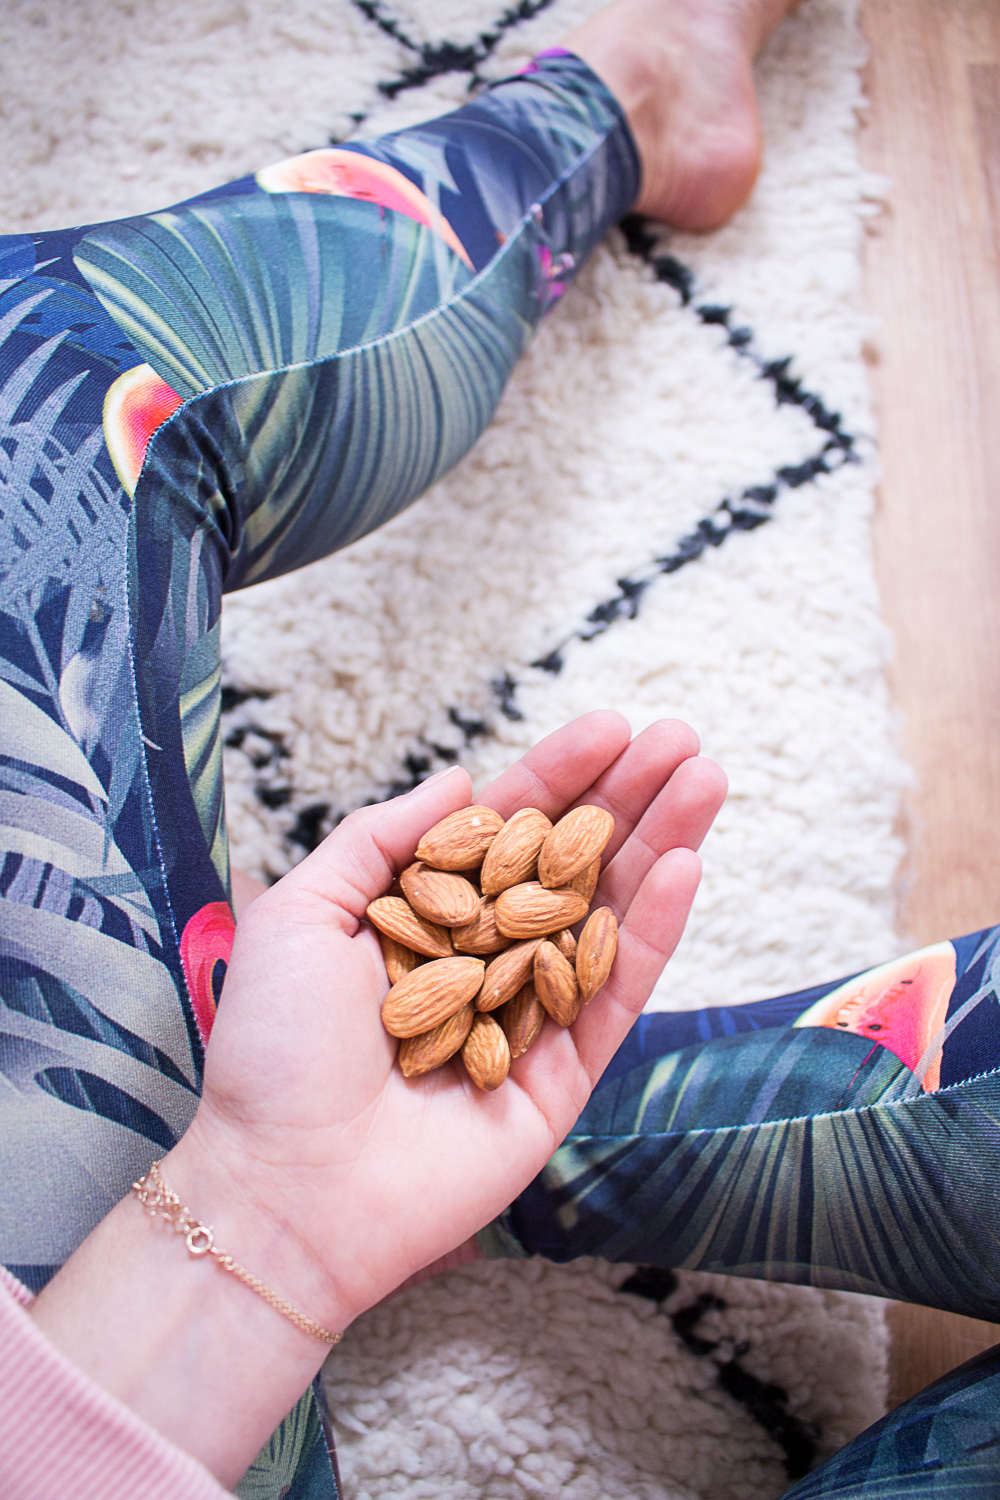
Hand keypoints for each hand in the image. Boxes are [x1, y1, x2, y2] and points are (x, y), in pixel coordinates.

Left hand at [177, 711, 725, 1333]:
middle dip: (627, 799)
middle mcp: (483, 957)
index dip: (559, 776)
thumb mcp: (305, 912)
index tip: (614, 725)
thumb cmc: (277, 1050)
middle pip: (569, 863)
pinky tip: (684, 866)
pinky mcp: (563, 1077)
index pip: (505, 828)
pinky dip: (652, 931)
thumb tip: (463, 775)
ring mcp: (529, 1016)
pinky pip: (615, 995)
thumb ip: (382, 836)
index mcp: (425, 915)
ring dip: (660, 847)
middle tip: (683, 739)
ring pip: (606, 918)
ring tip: (706, 779)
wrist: (286, 1185)